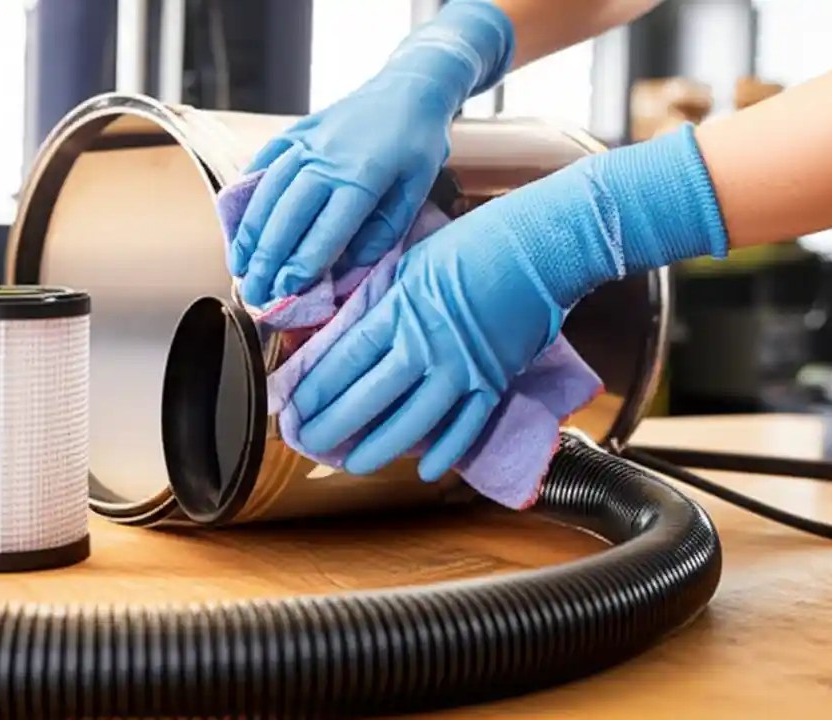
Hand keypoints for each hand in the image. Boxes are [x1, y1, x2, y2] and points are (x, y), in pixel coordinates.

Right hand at [230, 76, 454, 306]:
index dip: (302, 264)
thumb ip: (382, 232)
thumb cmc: (417, 145)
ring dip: (249, 233)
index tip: (286, 291)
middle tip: (255, 292)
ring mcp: (306, 142)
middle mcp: (326, 159)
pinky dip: (246, 195)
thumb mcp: (416, 192)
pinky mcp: (294, 132)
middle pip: (286, 216)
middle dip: (266, 259)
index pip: (324, 231)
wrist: (409, 87)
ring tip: (239, 266)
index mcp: (362, 177)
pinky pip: (262, 165)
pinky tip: (238, 223)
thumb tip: (347, 264)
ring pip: (267, 193)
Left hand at [290, 124, 730, 479]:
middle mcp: (428, 344)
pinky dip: (446, 450)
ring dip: (379, 448)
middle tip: (305, 442)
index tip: (290, 405)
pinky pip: (467, 425)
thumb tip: (339, 329)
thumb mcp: (410, 263)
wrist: (541, 245)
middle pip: (369, 396)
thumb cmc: (473, 244)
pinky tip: (425, 468)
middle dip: (332, 424)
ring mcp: (463, 367)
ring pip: (413, 421)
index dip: (314, 388)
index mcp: (401, 309)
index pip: (345, 358)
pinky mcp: (495, 379)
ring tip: (352, 464)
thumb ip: (377, 301)